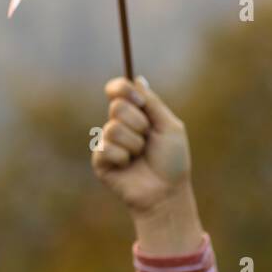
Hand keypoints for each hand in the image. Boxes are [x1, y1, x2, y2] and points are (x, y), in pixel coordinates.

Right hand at [91, 77, 191, 215]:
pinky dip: (123, 157)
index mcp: (134, 114)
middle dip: (138, 123)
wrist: (166, 192)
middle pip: (116, 107)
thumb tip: (137, 79)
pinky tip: (128, 166)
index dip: (122, 90)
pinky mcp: (99, 160)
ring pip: (112, 129)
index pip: (116, 89)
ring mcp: (107, 142)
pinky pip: (106, 148)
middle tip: (147, 138)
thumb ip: (153, 103)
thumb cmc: (172, 161)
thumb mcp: (170, 126)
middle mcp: (118, 125)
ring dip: (134, 144)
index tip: (139, 102)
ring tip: (140, 156)